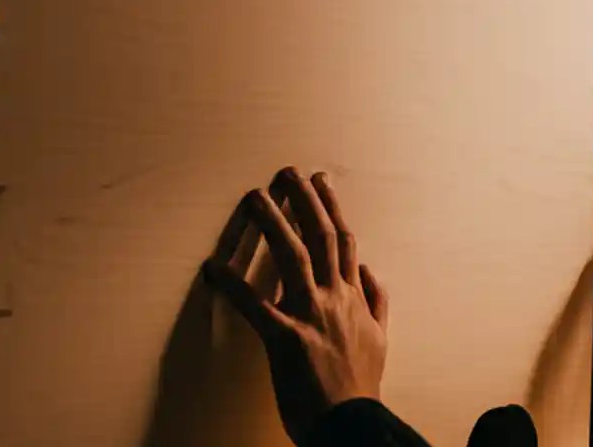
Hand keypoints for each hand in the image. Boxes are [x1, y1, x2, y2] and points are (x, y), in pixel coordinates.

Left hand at [203, 167, 388, 444]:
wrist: (351, 423)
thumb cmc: (360, 386)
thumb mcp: (380, 339)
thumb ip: (377, 301)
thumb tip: (371, 271)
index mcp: (354, 297)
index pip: (344, 240)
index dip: (331, 206)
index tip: (320, 181)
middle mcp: (335, 297)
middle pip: (320, 236)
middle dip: (303, 200)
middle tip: (287, 171)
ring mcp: (311, 315)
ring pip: (293, 256)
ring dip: (273, 223)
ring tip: (255, 197)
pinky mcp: (286, 338)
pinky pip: (254, 305)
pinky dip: (233, 284)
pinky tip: (212, 266)